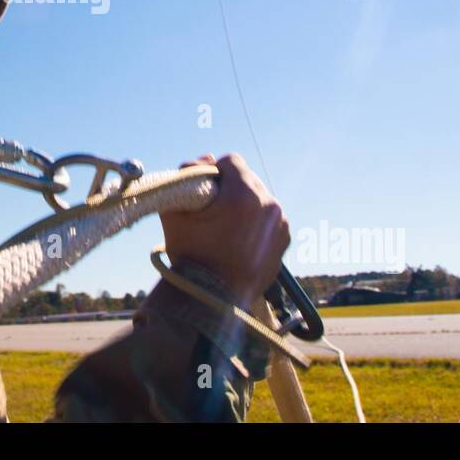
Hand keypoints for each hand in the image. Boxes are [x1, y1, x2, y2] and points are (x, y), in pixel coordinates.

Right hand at [159, 153, 290, 306]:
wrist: (210, 299)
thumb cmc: (190, 254)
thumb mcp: (174, 210)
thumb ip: (185, 175)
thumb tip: (205, 160)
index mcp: (244, 194)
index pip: (232, 161)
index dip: (214, 170)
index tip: (205, 188)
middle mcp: (269, 205)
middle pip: (247, 180)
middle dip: (230, 189)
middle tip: (212, 210)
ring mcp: (281, 224)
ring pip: (260, 199)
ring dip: (244, 206)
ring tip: (225, 228)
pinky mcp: (284, 241)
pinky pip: (269, 220)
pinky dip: (255, 224)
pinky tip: (238, 240)